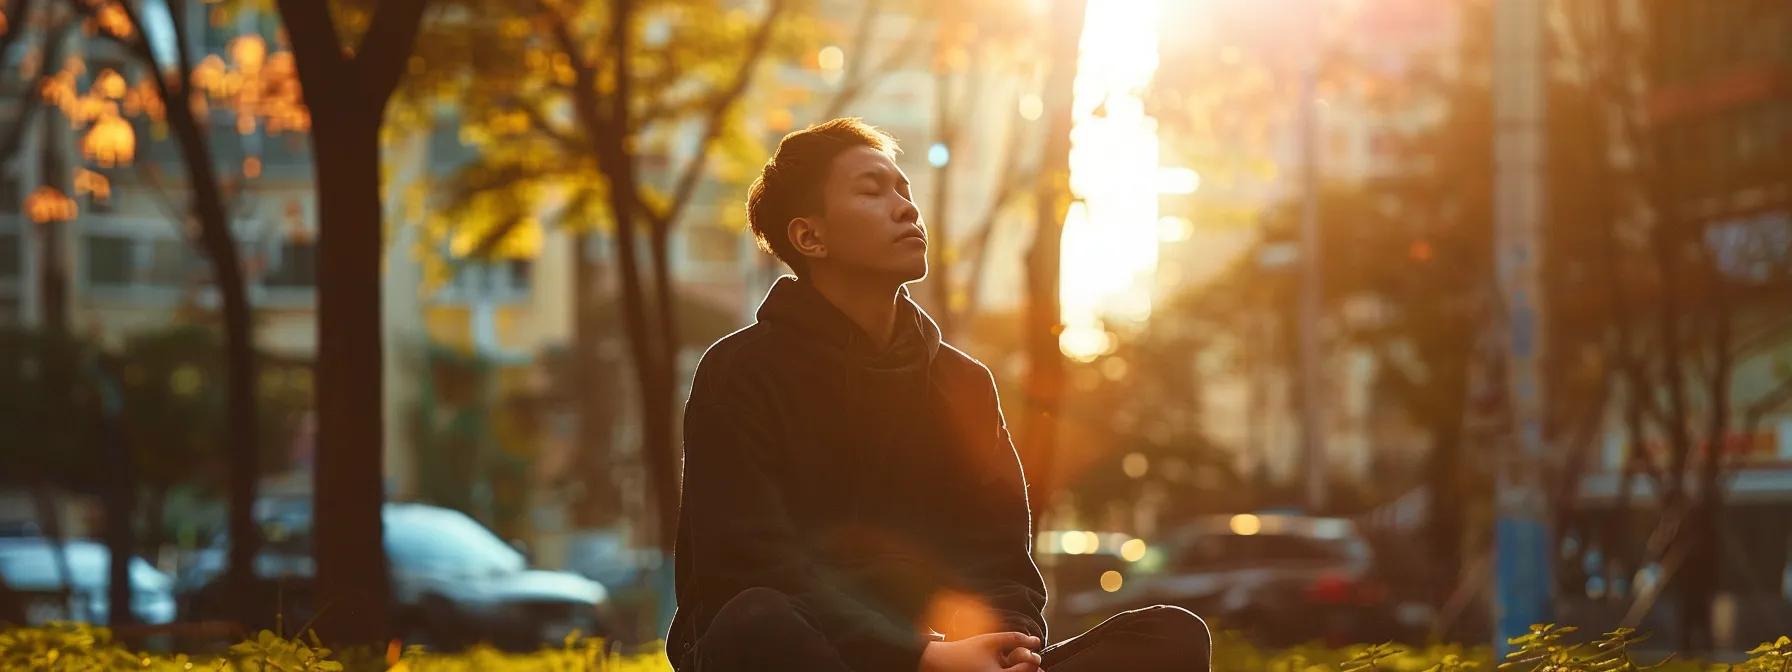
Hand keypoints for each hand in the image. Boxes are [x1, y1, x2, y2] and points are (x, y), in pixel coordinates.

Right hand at [918, 632, 1043, 671]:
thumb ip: (1015, 639)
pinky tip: (1005, 669)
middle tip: (1031, 664)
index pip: (1027, 670)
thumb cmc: (965, 651)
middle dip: (1030, 671)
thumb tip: (1036, 641)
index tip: (1034, 654)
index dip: (1034, 660)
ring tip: (1018, 667)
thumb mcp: (991, 641)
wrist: (942, 662)